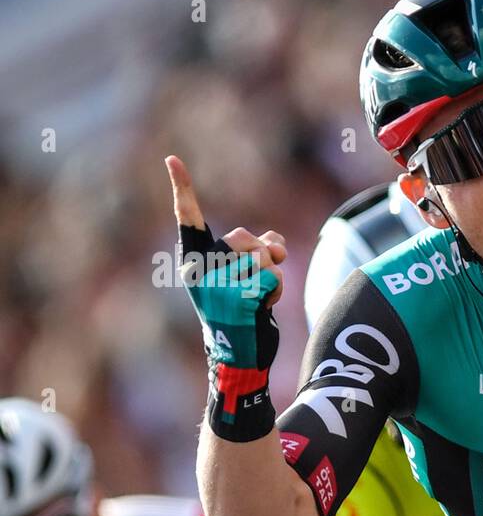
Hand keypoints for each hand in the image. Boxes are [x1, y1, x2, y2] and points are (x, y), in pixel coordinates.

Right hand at [166, 154, 285, 369]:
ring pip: (262, 258)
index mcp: (193, 262)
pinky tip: (263, 308)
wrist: (240, 356)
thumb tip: (275, 243)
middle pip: (242, 237)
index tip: (172, 159)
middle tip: (253, 281)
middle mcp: (200, 271)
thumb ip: (254, 250)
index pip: (188, 220)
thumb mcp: (241, 276)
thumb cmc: (240, 314)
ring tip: (257, 299)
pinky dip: (277, 291)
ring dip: (272, 276)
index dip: (183, 189)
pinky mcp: (240, 299)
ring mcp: (218, 286)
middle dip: (259, 254)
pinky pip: (273, 277)